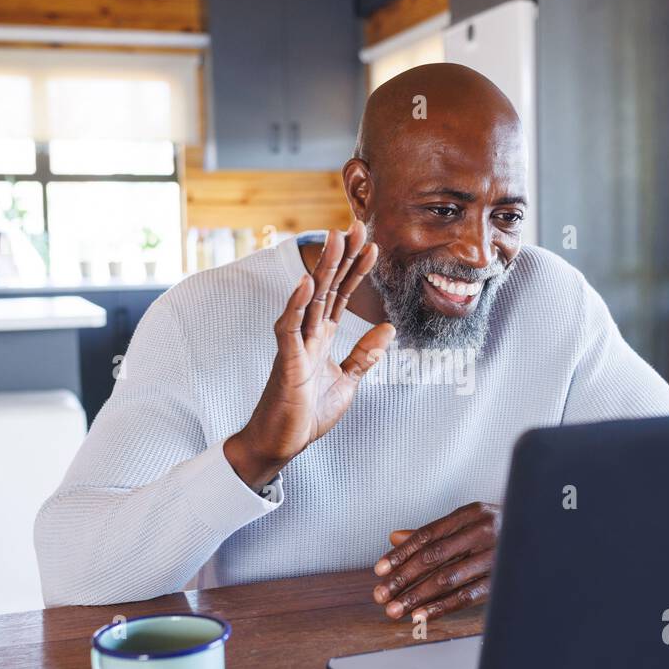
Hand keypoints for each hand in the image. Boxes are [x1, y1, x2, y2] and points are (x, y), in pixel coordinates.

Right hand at [225, 221, 394, 488]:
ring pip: (309, 298)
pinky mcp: (286, 361)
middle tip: (356, 225)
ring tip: (334, 239)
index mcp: (322, 337)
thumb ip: (364, 355)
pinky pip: (289, 328)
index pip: (341, 295)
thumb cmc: (306, 413)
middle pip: (327, 286)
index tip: (371, 245)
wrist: (280, 442)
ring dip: (322, 269)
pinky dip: (296, 305)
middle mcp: (307, 333)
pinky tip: (305, 283)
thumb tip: (388, 327)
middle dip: (342, 256)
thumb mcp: (347, 382)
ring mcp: (295, 344)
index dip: (357, 270)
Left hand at [372, 502, 501, 621]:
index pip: (427, 535)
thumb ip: (433, 532)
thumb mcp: (468, 522)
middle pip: (434, 557)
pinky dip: (441, 607)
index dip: (401, 553)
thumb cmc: (500, 529)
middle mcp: (483, 530)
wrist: (543, 531)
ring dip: (417, 596)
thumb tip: (394, 537)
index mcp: (471, 513)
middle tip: (381, 594)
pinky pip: (467, 596)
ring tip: (396, 609)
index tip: (379, 570)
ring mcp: (495, 555)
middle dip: (403, 578)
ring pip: (448, 578)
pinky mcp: (502, 578)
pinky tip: (422, 616)